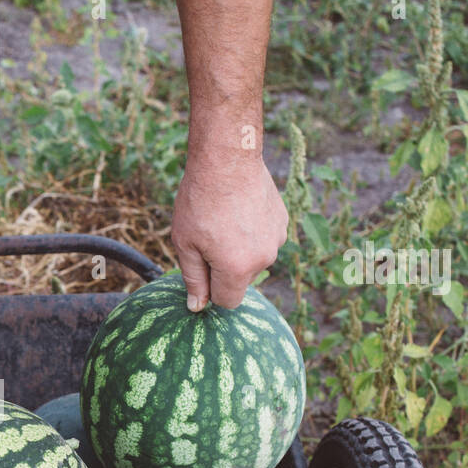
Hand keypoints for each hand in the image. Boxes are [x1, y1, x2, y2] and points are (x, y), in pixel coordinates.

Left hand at [170, 158, 287, 310]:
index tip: (202, 267)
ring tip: (224, 220)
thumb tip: (197, 307)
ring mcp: (277, 240)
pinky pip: (264, 239)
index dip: (211, 289)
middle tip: (208, 237)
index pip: (227, 301)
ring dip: (239, 249)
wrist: (227, 159)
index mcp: (237, 269)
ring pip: (254, 259)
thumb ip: (194, 279)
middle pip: (241, 281)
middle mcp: (264, 259)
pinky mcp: (282, 222)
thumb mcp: (185, 244)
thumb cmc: (200, 201)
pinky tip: (238, 211)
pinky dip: (252, 232)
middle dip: (225, 268)